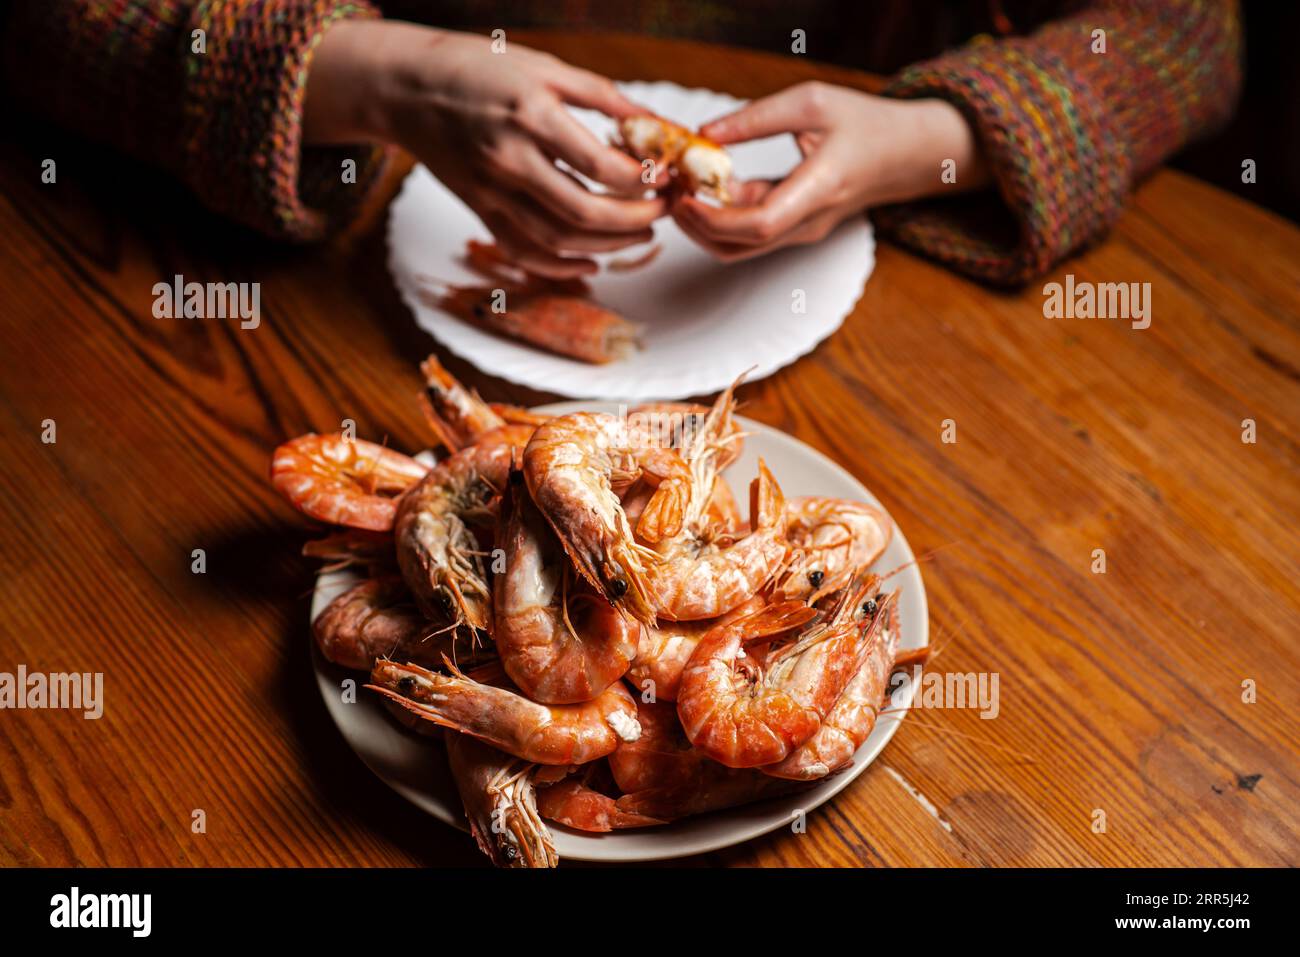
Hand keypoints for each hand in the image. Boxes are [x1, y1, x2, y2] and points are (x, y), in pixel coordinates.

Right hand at [305, 21, 663, 277]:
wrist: (405, 89)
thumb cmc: (477, 68)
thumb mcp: (543, 67)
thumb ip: (600, 96)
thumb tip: (653, 123)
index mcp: (531, 116)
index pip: (600, 166)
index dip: (642, 180)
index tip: (666, 177)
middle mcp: (510, 160)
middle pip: (583, 213)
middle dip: (634, 220)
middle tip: (664, 212)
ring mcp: (491, 191)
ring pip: (557, 240)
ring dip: (608, 246)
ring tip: (642, 234)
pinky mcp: (479, 210)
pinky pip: (523, 252)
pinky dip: (560, 267)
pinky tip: (592, 263)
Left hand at [671, 82, 989, 261]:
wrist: (907, 155)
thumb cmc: (865, 124)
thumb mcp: (813, 102)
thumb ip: (756, 118)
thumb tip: (703, 133)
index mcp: (820, 189)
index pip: (759, 225)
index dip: (713, 217)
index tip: (683, 194)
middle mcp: (809, 223)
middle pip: (739, 247)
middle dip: (695, 225)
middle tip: (669, 188)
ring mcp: (802, 232)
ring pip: (740, 248)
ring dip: (703, 226)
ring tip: (680, 188)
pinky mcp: (795, 229)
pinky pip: (750, 235)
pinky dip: (721, 219)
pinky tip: (704, 188)